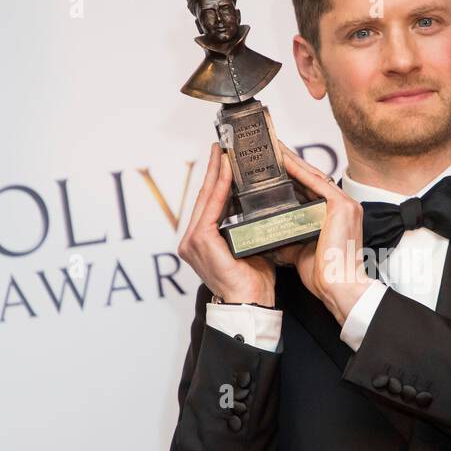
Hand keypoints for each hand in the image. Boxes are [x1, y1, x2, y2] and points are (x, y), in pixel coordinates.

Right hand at [178, 142, 278, 305]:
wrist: (251, 304)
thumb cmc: (253, 281)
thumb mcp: (249, 247)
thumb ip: (246, 227)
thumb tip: (259, 206)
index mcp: (201, 241)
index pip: (209, 203)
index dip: (215, 178)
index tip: (222, 157)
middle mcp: (191, 240)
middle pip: (205, 196)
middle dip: (213, 168)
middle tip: (221, 145)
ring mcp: (192, 241)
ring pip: (207, 197)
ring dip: (217, 172)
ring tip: (225, 151)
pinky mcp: (200, 241)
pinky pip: (212, 207)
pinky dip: (221, 187)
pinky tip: (228, 170)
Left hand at [276, 142, 376, 324]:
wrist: (339, 288)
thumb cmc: (324, 275)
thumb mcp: (299, 251)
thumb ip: (288, 238)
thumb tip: (267, 235)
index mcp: (336, 216)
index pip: (310, 189)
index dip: (292, 175)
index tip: (275, 166)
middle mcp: (343, 206)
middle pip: (311, 178)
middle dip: (290, 163)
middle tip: (270, 147)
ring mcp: (344, 204)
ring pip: (312, 175)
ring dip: (291, 161)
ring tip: (272, 147)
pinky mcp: (341, 206)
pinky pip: (315, 182)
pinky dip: (297, 169)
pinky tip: (282, 159)